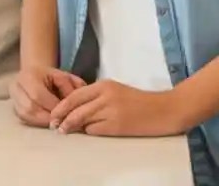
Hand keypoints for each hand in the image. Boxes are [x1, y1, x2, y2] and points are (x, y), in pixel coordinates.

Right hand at [9, 66, 85, 127]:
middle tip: (61, 122)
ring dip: (41, 122)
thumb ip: (70, 87)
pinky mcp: (13, 107)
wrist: (35, 74)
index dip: (52, 107)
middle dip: (47, 117)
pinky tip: (46, 123)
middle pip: (30, 107)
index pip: (38, 95)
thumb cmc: (51, 77)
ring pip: (25, 115)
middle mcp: (16, 86)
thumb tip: (73, 105)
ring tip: (55, 124)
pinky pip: (23, 118)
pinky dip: (36, 123)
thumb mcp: (64, 76)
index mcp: (28, 75)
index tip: (66, 114)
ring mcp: (12, 97)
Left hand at [49, 80, 187, 136]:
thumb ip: (98, 97)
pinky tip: (89, 133)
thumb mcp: (116, 92)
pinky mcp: (117, 125)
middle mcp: (106, 95)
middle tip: (54, 125)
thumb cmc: (140, 102)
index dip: (61, 105)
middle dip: (61, 116)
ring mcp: (111, 110)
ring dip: (71, 126)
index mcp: (105, 85)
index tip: (54, 113)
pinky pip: (95, 129)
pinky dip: (89, 132)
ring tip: (64, 131)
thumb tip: (77, 109)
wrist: (164, 110)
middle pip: (75, 106)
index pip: (75, 94)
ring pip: (82, 118)